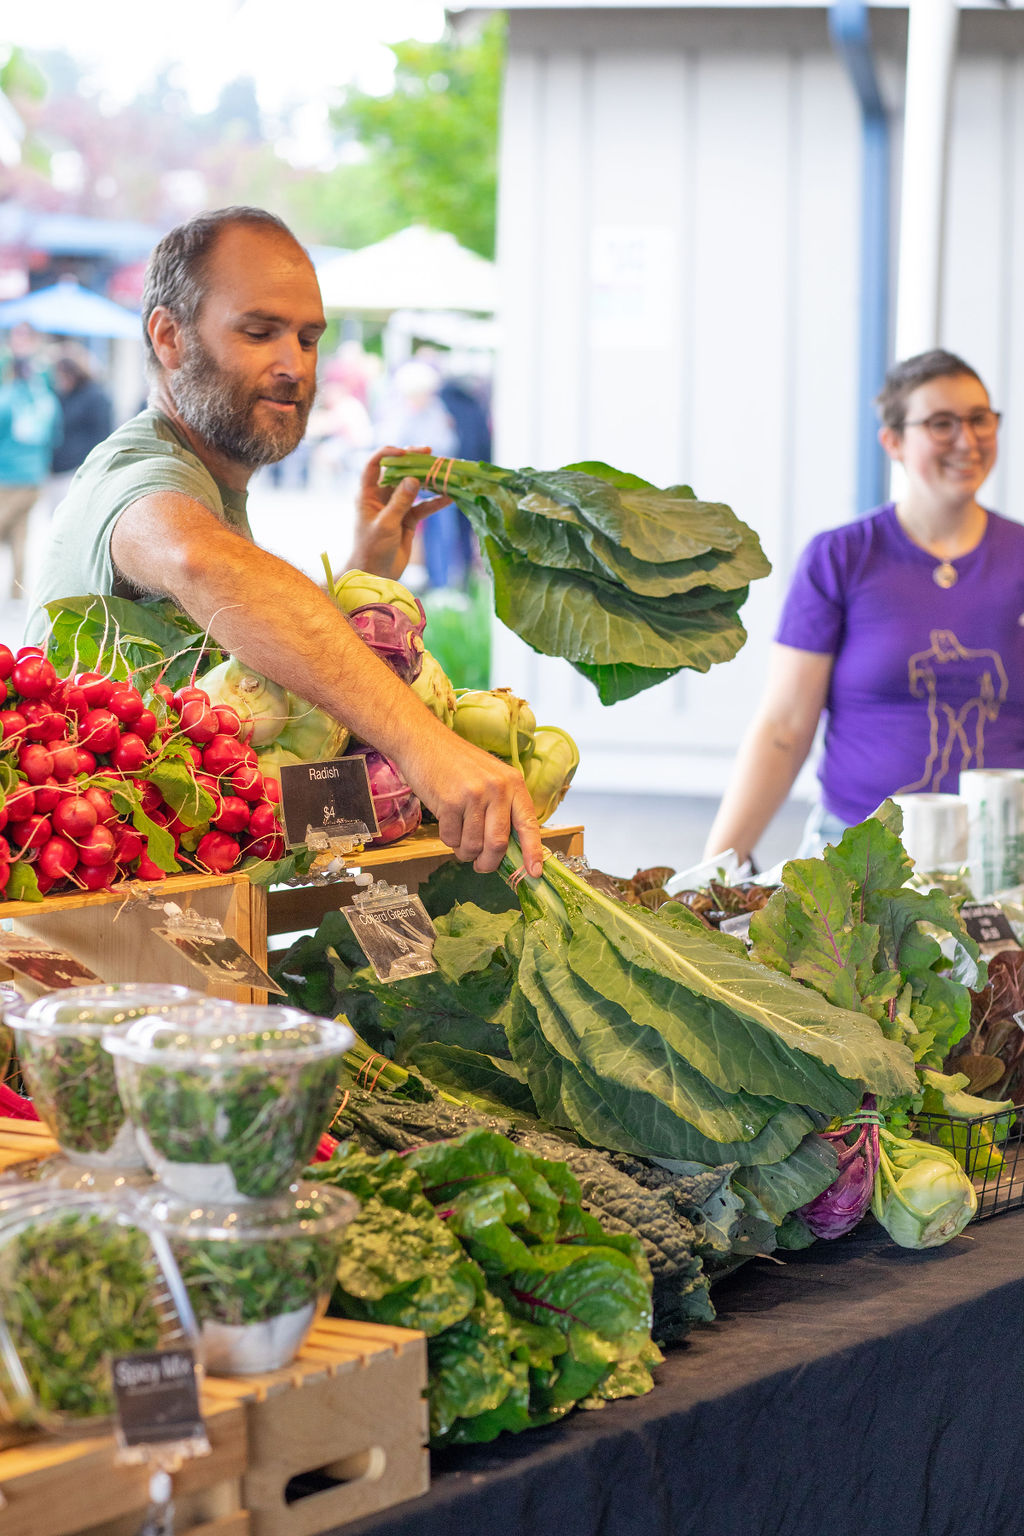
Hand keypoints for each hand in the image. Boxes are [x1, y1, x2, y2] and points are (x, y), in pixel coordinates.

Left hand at [346, 444, 450, 580]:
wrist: (375, 575)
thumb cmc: (372, 549)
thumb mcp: (386, 524)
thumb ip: (400, 501)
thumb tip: (414, 479)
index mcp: (368, 494)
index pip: (374, 464)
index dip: (388, 453)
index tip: (405, 451)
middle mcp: (381, 496)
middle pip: (398, 472)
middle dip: (414, 462)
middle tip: (430, 453)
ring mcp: (396, 507)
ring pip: (414, 487)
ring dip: (428, 480)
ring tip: (444, 471)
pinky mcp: (408, 519)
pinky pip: (423, 506)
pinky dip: (435, 502)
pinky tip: (449, 497)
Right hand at [402, 727, 544, 877]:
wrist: (423, 741)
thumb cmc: (456, 763)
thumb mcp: (490, 776)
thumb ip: (502, 806)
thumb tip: (508, 848)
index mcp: (513, 783)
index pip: (529, 824)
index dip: (533, 851)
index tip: (535, 872)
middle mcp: (497, 789)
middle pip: (498, 843)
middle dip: (489, 862)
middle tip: (481, 865)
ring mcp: (473, 795)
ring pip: (474, 845)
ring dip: (465, 851)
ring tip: (459, 837)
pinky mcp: (449, 803)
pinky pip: (451, 839)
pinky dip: (448, 840)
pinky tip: (447, 824)